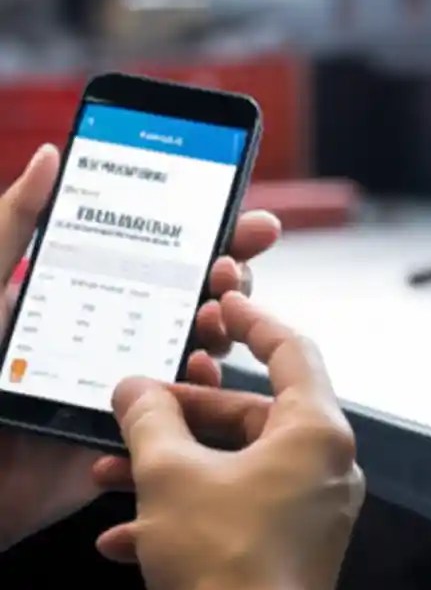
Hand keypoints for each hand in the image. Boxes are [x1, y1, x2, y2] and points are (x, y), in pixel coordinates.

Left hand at [0, 144, 281, 551]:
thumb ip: (17, 221)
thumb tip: (50, 155)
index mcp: (89, 295)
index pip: (164, 256)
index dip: (213, 235)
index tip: (248, 218)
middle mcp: (120, 336)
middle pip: (198, 299)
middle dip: (229, 278)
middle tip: (227, 269)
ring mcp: (132, 384)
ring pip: (202, 350)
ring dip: (221, 328)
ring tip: (214, 315)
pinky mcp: (136, 434)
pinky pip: (186, 411)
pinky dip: (203, 387)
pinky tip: (199, 367)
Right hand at [94, 291, 364, 589]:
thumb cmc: (225, 563)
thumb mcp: (169, 475)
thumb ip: (150, 420)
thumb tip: (137, 391)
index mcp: (317, 432)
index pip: (293, 352)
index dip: (255, 321)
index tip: (225, 303)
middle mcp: (328, 466)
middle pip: (254, 415)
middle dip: (185, 416)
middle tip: (137, 412)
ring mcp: (316, 511)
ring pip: (237, 468)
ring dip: (174, 470)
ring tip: (113, 478)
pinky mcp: (297, 549)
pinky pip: (240, 513)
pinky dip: (190, 515)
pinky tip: (130, 539)